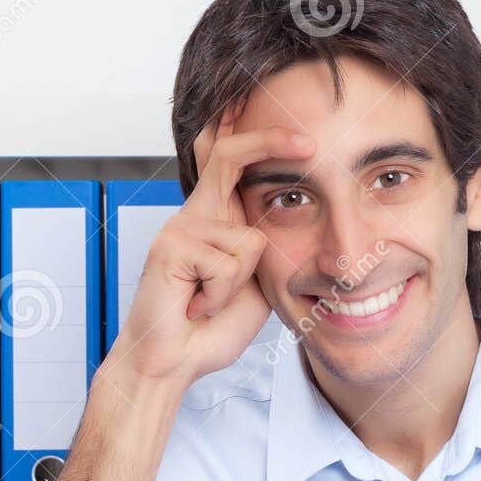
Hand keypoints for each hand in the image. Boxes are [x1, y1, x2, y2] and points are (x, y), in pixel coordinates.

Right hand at [110, 109, 313, 384]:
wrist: (175, 360)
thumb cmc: (212, 326)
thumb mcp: (253, 280)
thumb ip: (263, 248)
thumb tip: (293, 218)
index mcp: (218, 218)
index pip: (230, 160)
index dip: (254, 133)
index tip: (288, 119)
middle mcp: (197, 213)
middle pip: (229, 155)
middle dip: (270, 142)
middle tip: (309, 143)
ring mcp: (181, 226)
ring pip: (249, 239)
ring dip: (240, 283)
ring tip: (210, 300)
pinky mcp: (171, 245)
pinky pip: (228, 264)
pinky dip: (221, 295)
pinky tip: (197, 305)